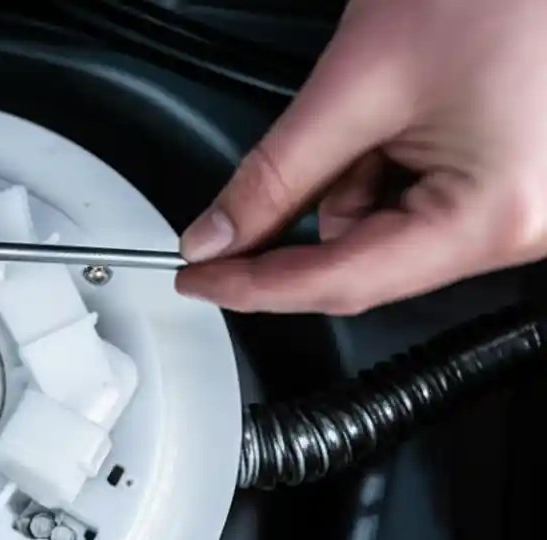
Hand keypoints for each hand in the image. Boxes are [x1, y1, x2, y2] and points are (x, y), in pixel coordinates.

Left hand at [176, 0, 546, 314]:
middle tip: (292, 156)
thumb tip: (215, 236)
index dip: (252, 286)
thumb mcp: (360, 83)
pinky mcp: (515, 194)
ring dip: (354, 181)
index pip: (342, 283)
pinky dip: (385, 171)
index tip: (196, 279)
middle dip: (314, 208)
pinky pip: (420, 210)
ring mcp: (525, 216)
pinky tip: (407, 118)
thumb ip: (278, 173)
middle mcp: (521, 232)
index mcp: (492, 217)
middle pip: (365, 263)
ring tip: (392, 105)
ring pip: (385, 235)